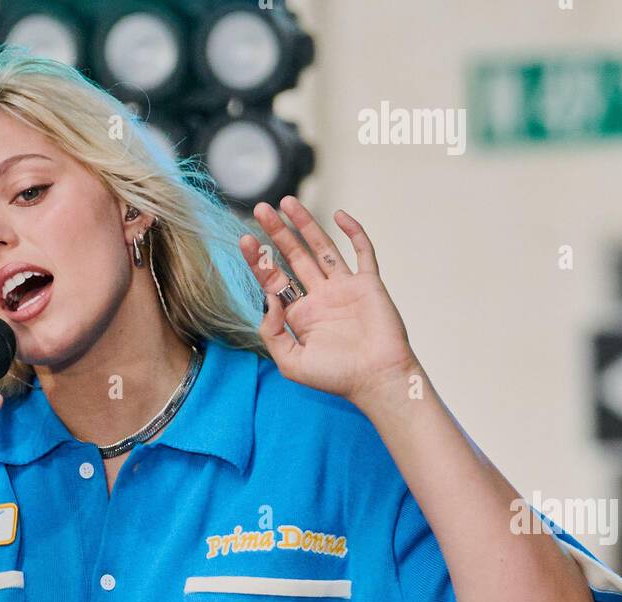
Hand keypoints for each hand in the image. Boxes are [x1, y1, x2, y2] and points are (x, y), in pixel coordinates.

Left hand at [239, 198, 417, 408]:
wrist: (376, 379)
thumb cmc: (336, 377)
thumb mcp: (290, 362)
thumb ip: (272, 332)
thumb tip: (267, 298)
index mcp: (300, 315)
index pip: (275, 281)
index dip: (260, 261)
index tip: (244, 240)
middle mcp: (320, 297)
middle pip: (294, 257)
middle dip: (277, 234)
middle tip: (261, 209)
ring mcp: (344, 288)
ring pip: (321, 248)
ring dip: (305, 225)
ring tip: (287, 202)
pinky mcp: (368, 283)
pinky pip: (362, 252)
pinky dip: (354, 232)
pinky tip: (339, 215)